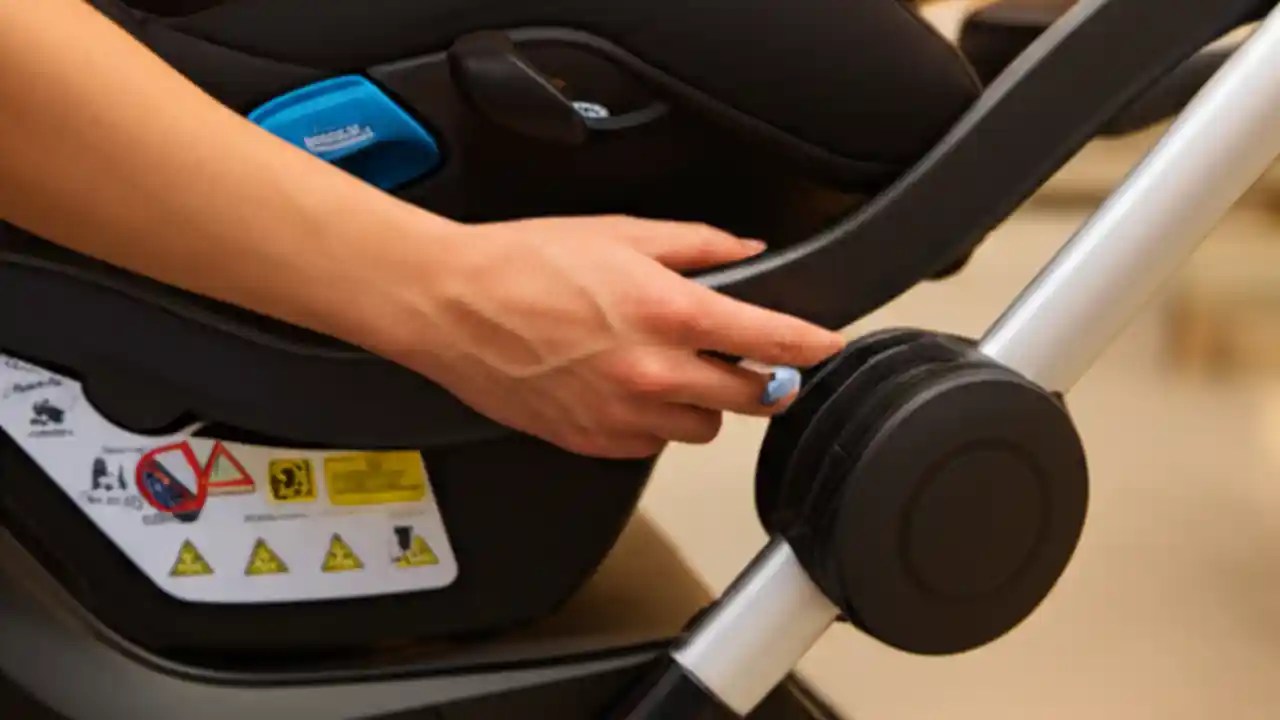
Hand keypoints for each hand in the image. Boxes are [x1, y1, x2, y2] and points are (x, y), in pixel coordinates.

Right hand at [393, 216, 844, 458]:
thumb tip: (745, 255)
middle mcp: (653, 373)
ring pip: (703, 429)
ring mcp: (622, 415)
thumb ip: (695, 245)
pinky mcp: (591, 442)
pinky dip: (654, 423)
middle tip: (747, 362)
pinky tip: (626, 390)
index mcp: (669, 313)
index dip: (812, 345)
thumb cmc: (522, 264)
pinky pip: (651, 445)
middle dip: (762, 382)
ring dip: (703, 405)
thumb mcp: (620, 234)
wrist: (450, 305)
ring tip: (668, 370)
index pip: (771, 341)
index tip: (827, 346)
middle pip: (751, 400)